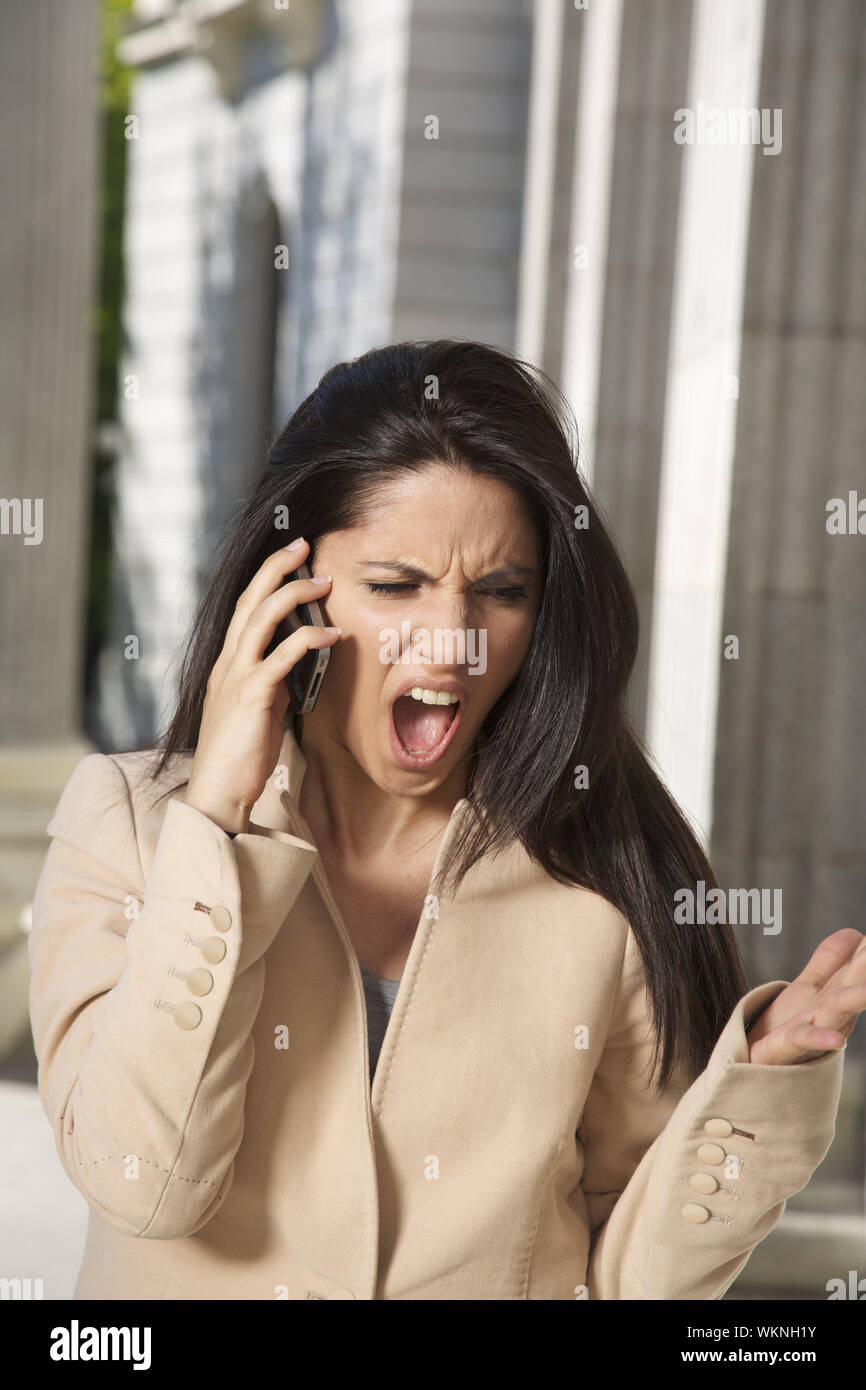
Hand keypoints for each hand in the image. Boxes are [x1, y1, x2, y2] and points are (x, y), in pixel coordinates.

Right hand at [184, 539, 339, 833]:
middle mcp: (227, 663)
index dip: (267, 577)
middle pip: (248, 600)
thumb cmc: (240, 754)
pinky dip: (308, 641)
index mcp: (227, 663)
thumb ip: (272, 681)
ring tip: (324, 584)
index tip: (293, 555)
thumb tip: (298, 664)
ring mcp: (236, 678)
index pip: (244, 607)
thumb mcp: (258, 707)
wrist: (219, 791)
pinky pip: (280, 658)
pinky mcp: (250, 697)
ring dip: (294, 595)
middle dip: (277, 568)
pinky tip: (333, 636)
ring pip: (260, 619)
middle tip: (304, 545)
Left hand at [746, 928, 864, 1064]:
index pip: (863, 963)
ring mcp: (812, 1030)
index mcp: (838, 994)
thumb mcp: (811, 987)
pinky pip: (803, 1040)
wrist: (752, 1065)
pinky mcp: (785, 1046)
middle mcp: (832, 1013)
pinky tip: (838, 1040)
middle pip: (858, 983)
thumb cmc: (786, 1027)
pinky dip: (820, 1038)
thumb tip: (855, 933)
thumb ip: (830, 961)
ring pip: (839, 1009)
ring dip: (859, 998)